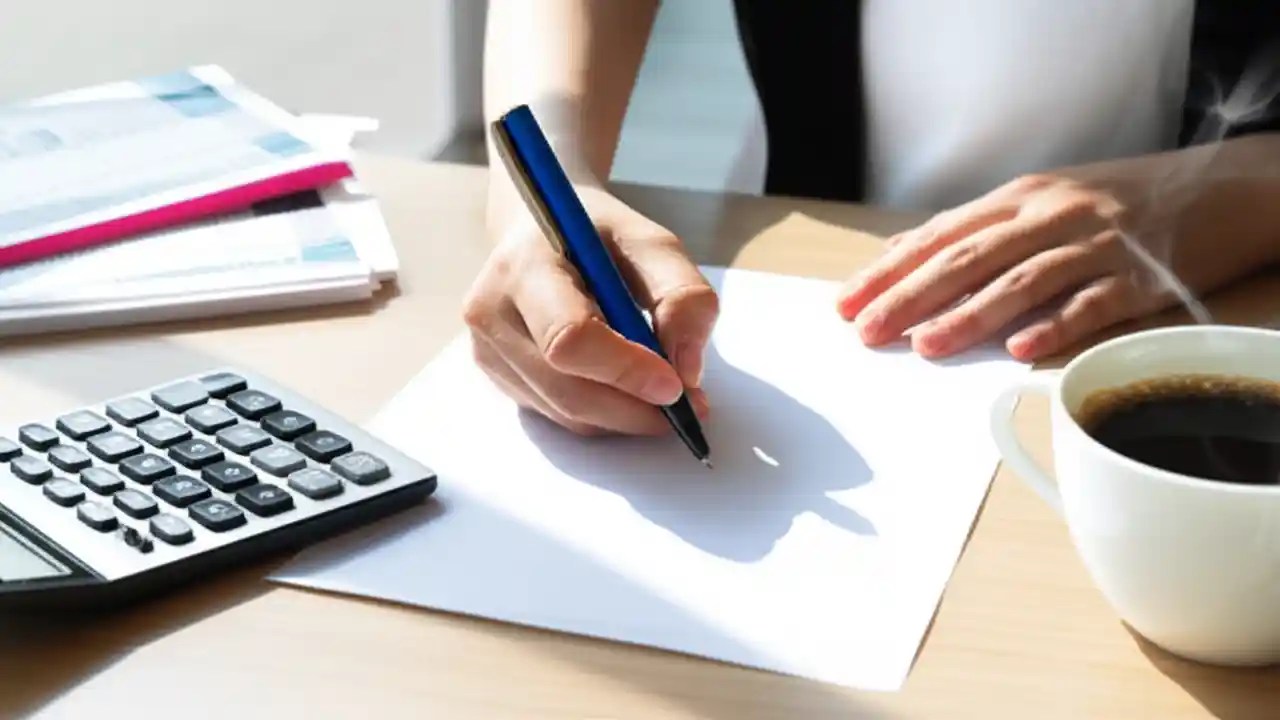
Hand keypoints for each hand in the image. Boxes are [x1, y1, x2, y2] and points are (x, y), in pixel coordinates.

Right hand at [463, 185, 716, 435]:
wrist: (541, 227)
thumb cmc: (597, 235)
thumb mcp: (651, 243)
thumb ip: (682, 294)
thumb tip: (687, 370)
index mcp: (524, 264)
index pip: (568, 337)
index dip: (625, 370)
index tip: (677, 386)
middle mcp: (491, 311)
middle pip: (566, 389)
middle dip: (635, 408)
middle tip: (688, 407)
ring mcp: (487, 348)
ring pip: (565, 412)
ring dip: (624, 416)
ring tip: (662, 394)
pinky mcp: (495, 375)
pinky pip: (557, 416)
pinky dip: (602, 413)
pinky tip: (625, 388)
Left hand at [835, 172, 1247, 360]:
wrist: (1218, 189)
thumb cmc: (1115, 200)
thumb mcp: (1040, 200)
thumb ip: (976, 230)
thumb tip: (905, 252)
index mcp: (1019, 199)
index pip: (940, 236)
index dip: (890, 270)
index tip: (846, 303)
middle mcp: (1050, 216)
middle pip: (968, 258)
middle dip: (911, 296)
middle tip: (867, 331)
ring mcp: (1095, 245)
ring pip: (1021, 280)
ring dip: (969, 314)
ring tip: (925, 346)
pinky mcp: (1139, 277)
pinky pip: (1092, 304)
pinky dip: (1054, 324)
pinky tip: (1018, 348)